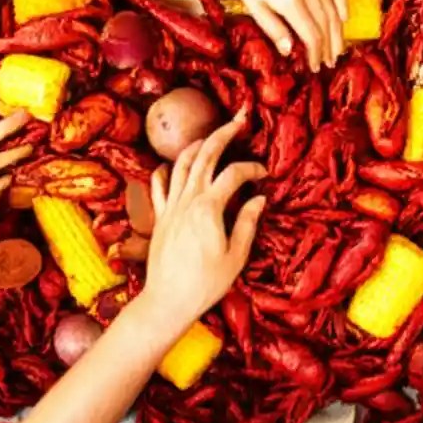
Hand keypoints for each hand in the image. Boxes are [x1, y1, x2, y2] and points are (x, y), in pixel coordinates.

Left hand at [144, 112, 267, 322]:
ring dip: (195, 146)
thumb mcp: (236, 256)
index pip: (233, 174)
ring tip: (207, 138)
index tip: (264, 175)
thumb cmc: (205, 284)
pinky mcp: (159, 218)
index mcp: (209, 208)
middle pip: (204, 156)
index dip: (252, 168)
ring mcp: (170, 207)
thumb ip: (247, 223)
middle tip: (237, 121)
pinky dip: (165, 170)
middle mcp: (187, 201)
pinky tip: (171, 166)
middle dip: (222, 134)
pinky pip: (158, 186)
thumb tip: (259, 199)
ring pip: (180, 165)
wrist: (167, 301)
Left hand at [224, 0, 345, 71]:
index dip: (315, 54)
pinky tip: (345, 18)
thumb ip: (272, 27)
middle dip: (329, 48)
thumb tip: (290, 49)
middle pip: (325, 26)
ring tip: (338, 48)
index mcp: (290, 2)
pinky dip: (344, 4)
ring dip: (338, 33)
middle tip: (330, 62)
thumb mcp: (252, 2)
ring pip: (334, 11)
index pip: (311, 36)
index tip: (315, 66)